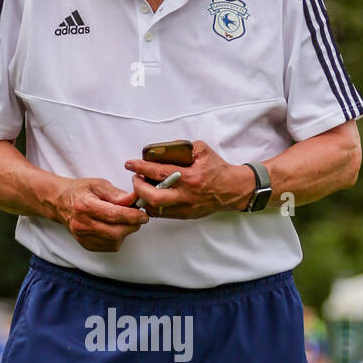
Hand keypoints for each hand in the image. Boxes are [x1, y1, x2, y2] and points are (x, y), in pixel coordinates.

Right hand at [55, 177, 147, 252]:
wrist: (60, 203)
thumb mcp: (98, 184)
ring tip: (125, 221)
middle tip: (138, 217)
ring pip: (114, 241)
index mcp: (84, 206)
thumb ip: (116, 194)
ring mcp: (83, 237)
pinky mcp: (86, 245)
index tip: (143, 215)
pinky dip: (118, 238)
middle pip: (115, 232)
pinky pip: (109, 246)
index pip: (113, 215)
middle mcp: (82, 224)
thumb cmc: (80, 191)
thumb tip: (133, 200)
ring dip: (126, 232)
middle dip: (132, 225)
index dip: (132, 216)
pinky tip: (115, 228)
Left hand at [124, 140, 254, 218]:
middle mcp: (187, 194)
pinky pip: (163, 214)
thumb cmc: (217, 170)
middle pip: (154, 197)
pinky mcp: (186, 215)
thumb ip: (183, 147)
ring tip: (142, 187)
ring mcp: (185, 207)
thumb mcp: (202, 151)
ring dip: (144, 198)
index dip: (141, 167)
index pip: (160, 172)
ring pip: (156, 209)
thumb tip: (163, 149)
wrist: (233, 189)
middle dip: (139, 188)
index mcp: (190, 177)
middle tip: (136, 179)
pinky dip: (153, 206)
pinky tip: (151, 196)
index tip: (130, 164)